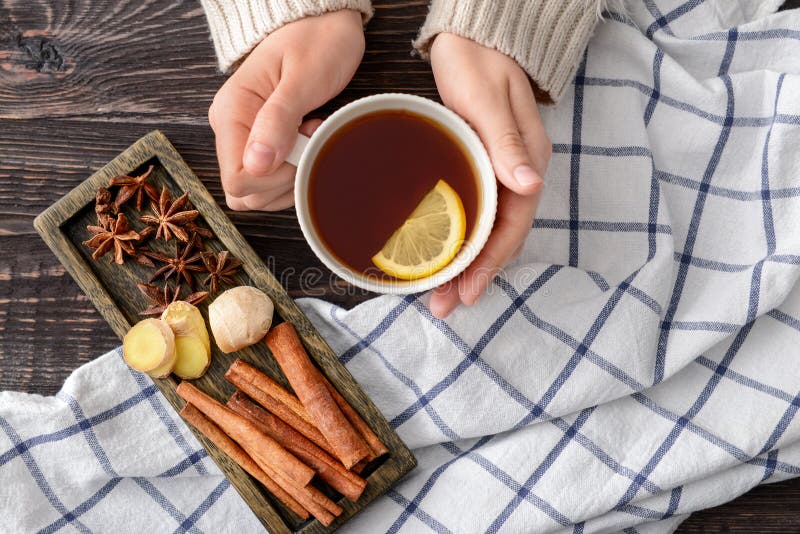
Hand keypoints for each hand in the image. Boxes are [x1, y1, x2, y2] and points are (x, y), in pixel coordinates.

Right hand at [208, 10, 364, 210]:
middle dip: (284, 179)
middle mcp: (230, 131)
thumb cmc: (316, 42)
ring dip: (291, 177)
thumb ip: (279, 120)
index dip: (275, 176)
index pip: (238, 179)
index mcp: (231, 112)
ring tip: (308, 135)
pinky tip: (306, 143)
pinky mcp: (260, 146)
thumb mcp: (303, 78)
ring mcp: (244, 140)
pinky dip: (293, 175)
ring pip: (258, 194)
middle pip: (246, 193)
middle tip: (308, 137)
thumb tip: (257, 164)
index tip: (302, 141)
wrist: (324, 25)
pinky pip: (270, 184)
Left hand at [428, 33, 550, 317]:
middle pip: (500, 236)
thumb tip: (530, 187)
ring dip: (466, 263)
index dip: (490, 262)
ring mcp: (501, 171)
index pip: (513, 224)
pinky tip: (442, 253)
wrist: (473, 34)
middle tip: (443, 306)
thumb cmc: (479, 62)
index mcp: (527, 162)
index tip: (466, 291)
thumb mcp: (488, 100)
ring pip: (487, 228)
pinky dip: (459, 237)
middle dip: (475, 274)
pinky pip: (474, 211)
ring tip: (439, 294)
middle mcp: (518, 173)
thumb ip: (506, 143)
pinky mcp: (482, 165)